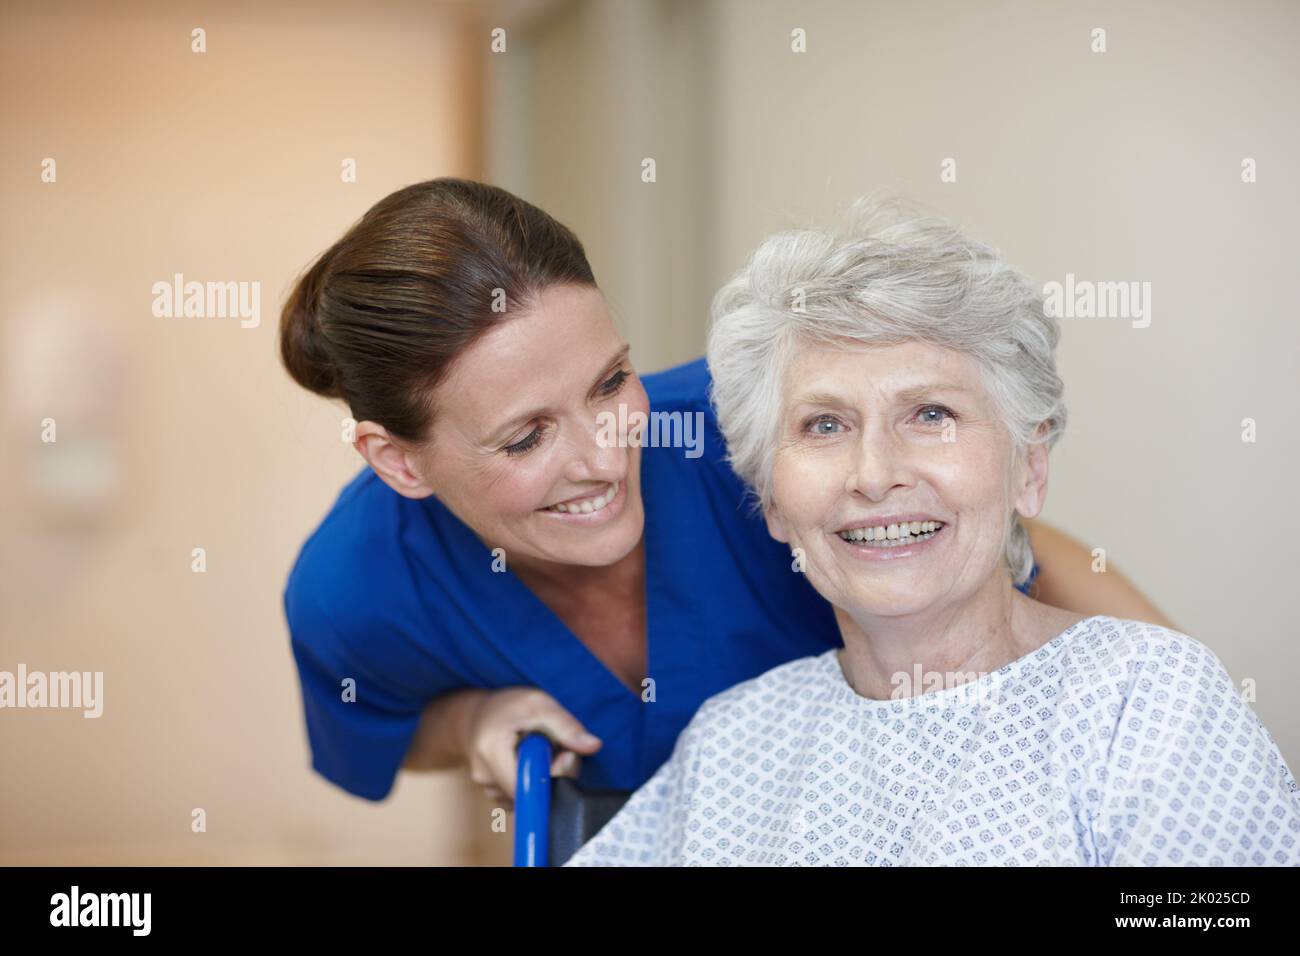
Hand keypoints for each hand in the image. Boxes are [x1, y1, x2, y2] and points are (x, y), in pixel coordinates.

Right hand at [463, 687, 601, 804]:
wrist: (474, 718)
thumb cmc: (505, 708)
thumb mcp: (537, 703)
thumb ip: (565, 725)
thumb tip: (593, 746)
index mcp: (491, 752)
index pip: (529, 787)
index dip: (553, 776)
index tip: (563, 755)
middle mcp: (485, 777)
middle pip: (533, 794)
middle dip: (554, 775)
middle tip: (557, 749)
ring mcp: (489, 791)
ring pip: (530, 797)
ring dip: (544, 778)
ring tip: (539, 752)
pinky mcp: (496, 796)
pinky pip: (523, 797)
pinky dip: (533, 782)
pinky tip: (530, 763)